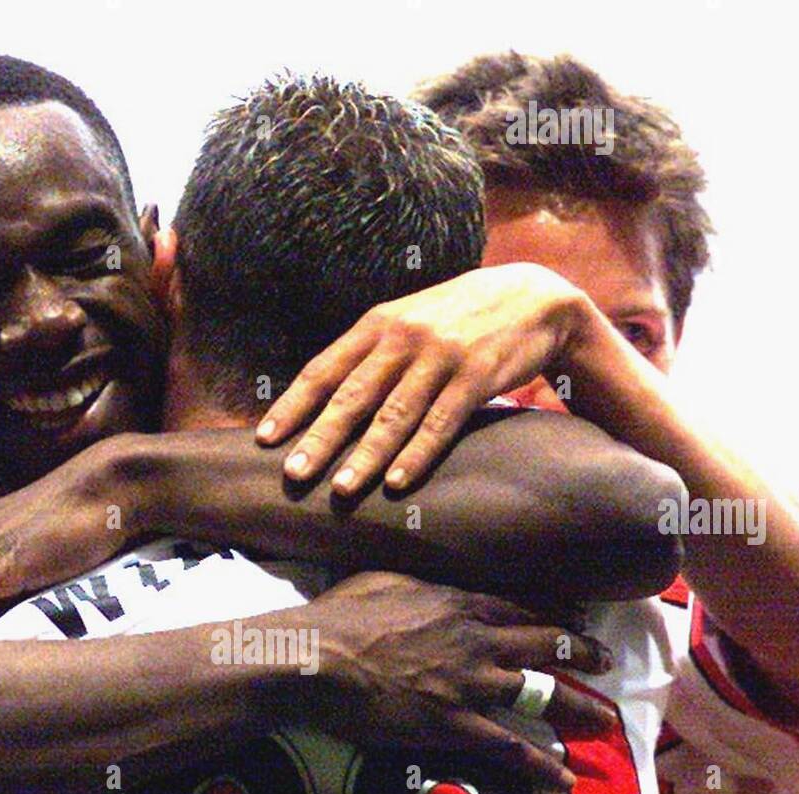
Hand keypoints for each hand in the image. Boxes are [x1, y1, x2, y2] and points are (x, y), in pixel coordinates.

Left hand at [255, 264, 587, 496]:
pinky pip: (441, 422)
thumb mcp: (409, 321)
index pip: (324, 370)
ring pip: (394, 414)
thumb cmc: (458, 318)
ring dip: (366, 456)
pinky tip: (397, 483)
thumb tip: (321, 399)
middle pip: (352, 396)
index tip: (264, 440)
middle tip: (293, 475)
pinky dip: (417, 455)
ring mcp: (442, 356)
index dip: (293, 406)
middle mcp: (405, 337)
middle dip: (319, 438)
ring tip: (341, 490)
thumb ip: (370, 353)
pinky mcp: (478, 375)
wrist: (534, 297)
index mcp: (379, 324)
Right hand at [308, 572, 614, 788]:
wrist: (315, 659)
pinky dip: (541, 765)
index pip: (525, 607)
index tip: (579, 621)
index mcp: (460, 604)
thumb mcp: (384, 581)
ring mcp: (470, 685)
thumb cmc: (338, 616)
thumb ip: (420, 586)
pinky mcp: (453, 726)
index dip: (558, 615)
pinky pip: (510, 748)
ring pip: (543, 695)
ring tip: (606, 722)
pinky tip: (566, 778)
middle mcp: (478, 642)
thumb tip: (429, 586)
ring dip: (580, 710)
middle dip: (584, 654)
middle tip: (607, 663)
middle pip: (548, 645)